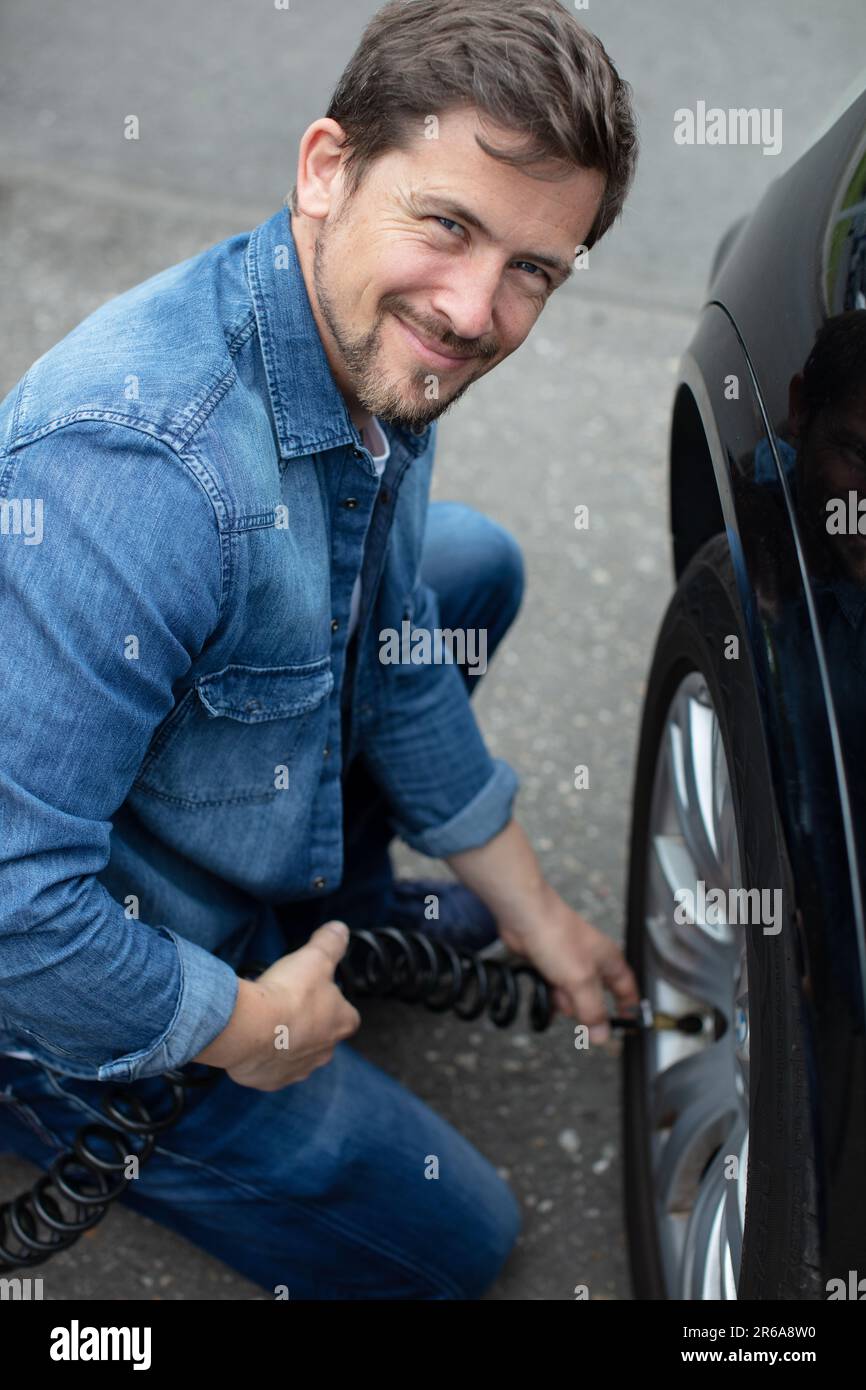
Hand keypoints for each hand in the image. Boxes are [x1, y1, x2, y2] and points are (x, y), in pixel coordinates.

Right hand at [226, 920, 360, 1091]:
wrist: (252, 1028)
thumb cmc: (290, 993)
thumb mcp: (314, 957)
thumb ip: (330, 942)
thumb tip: (340, 928)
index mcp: (341, 1024)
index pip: (348, 1016)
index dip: (335, 1004)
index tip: (318, 993)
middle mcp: (324, 1052)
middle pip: (322, 1038)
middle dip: (308, 1025)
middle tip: (288, 1006)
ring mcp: (298, 1070)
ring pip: (297, 1056)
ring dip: (286, 1043)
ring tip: (267, 1023)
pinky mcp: (271, 1081)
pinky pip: (271, 1070)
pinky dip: (264, 1059)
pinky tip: (252, 1041)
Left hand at [498, 886, 639, 1042]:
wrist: (525, 917)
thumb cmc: (557, 935)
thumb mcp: (581, 980)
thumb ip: (592, 1009)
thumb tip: (602, 1035)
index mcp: (610, 962)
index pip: (627, 990)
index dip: (628, 1009)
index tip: (625, 1027)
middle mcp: (593, 963)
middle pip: (595, 999)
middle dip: (583, 1007)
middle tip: (574, 1002)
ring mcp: (571, 964)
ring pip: (572, 997)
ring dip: (562, 1000)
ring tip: (555, 987)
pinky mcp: (551, 965)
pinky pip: (554, 990)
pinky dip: (548, 994)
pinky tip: (543, 989)